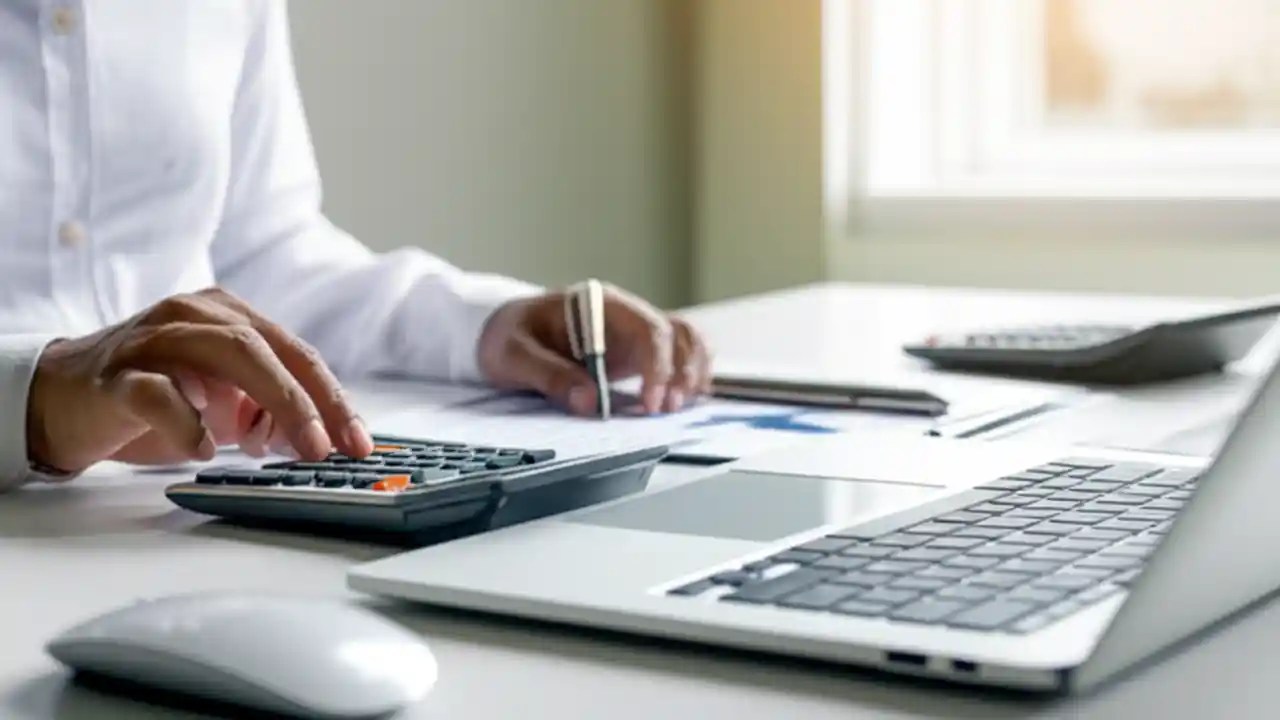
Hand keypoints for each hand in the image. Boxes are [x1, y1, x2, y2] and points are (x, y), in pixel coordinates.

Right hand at [26, 288, 373, 473]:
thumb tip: (311, 439)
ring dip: (268, 402)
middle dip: (309, 399)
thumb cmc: (153, 396)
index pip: (296, 352)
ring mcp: (154, 340)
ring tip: (287, 449)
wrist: (61, 398)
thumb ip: (267, 412)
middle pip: (267, 347)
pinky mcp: (116, 375)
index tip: (360, 440)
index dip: (333, 397)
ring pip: (226, 354)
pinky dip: (189, 422)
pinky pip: (159, 392)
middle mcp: (195, 316)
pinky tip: (204, 449)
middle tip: (330, 447)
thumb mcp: (221, 403)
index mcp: (228, 316)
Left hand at [477, 284, 712, 415]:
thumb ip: (550, 375)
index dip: (657, 365)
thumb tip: (590, 401)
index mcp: (599, 305)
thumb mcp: (513, 354)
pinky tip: (684, 399)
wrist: (502, 333)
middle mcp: (624, 314)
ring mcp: (632, 333)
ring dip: (692, 371)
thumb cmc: (506, 337)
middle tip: (666, 410)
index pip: (647, 328)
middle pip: (675, 333)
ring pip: (685, 340)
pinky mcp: (635, 353)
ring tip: (679, 405)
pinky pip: (677, 355)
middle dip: (679, 373)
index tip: (650, 402)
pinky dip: (689, 374)